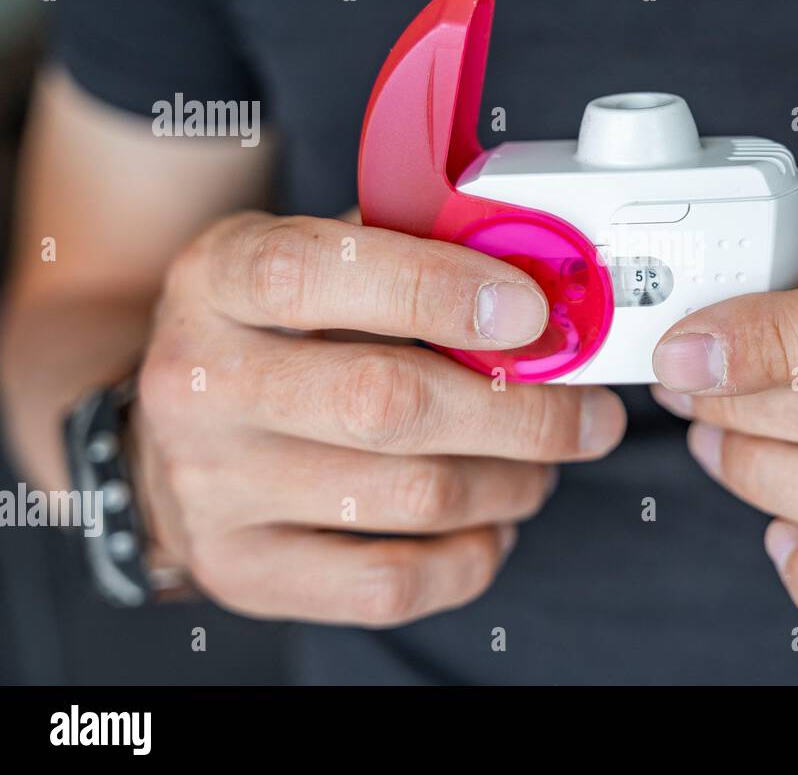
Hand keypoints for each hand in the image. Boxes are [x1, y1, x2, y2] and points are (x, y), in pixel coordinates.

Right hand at [134, 211, 625, 625]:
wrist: (171, 435)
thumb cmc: (276, 330)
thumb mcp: (318, 255)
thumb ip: (415, 249)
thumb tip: (541, 272)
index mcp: (216, 277)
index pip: (316, 273)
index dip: (436, 289)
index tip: (532, 314)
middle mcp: (198, 382)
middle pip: (386, 401)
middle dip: (521, 412)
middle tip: (591, 416)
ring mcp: (211, 486)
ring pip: (410, 496)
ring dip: (512, 482)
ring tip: (542, 464)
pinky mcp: (241, 569)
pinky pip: (388, 584)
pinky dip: (470, 557)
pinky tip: (490, 524)